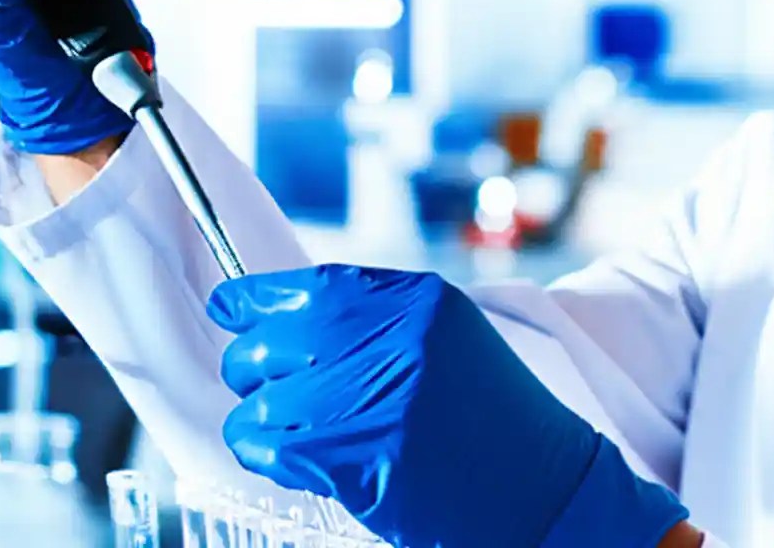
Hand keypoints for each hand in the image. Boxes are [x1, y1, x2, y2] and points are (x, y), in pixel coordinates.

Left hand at [208, 265, 689, 547]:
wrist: (545, 488)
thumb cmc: (497, 424)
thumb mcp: (449, 344)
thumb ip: (378, 323)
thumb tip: (284, 320)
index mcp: (419, 300)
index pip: (310, 284)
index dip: (255, 298)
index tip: (228, 308)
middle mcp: (394, 334)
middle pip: (272, 338)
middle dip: (253, 368)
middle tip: (269, 391)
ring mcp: (374, 391)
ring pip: (259, 395)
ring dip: (262, 419)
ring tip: (301, 437)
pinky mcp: (356, 449)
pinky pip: (264, 441)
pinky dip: (263, 452)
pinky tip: (298, 462)